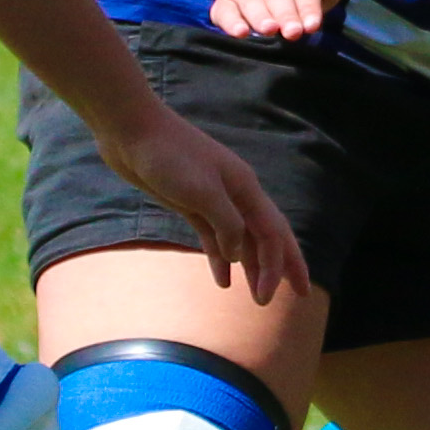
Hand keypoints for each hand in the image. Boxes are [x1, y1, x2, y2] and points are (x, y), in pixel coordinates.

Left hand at [94, 91, 314, 302]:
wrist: (132, 132)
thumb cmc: (168, 157)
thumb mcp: (201, 192)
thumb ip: (226, 224)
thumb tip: (237, 255)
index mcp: (245, 189)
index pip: (273, 233)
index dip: (282, 266)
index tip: (276, 298)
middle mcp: (236, 195)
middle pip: (266, 237)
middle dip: (282, 266)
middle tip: (297, 296)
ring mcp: (213, 200)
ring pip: (241, 240)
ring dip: (252, 267)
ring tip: (257, 297)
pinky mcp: (190, 204)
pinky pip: (214, 237)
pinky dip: (220, 258)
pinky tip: (223, 280)